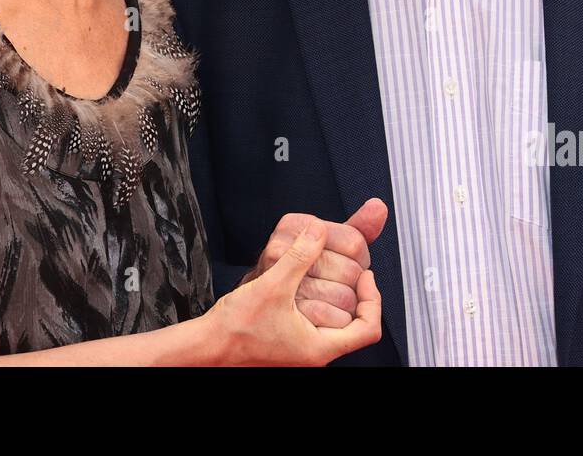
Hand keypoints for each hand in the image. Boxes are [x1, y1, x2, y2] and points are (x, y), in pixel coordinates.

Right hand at [206, 216, 381, 364]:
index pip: (368, 329)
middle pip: (357, 322)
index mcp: (319, 348)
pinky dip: (320, 298)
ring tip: (330, 271)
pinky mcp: (294, 340)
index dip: (372, 298)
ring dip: (338, 293)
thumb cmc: (235, 329)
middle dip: (355, 290)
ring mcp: (306, 347)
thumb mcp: (272, 286)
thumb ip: (299, 256)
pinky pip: (320, 320)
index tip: (365, 274)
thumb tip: (318, 231)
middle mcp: (316, 351)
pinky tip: (308, 280)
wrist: (209, 345)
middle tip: (351, 265)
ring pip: (340, 320)